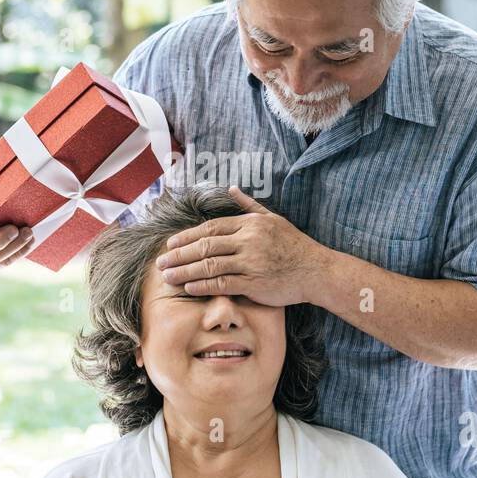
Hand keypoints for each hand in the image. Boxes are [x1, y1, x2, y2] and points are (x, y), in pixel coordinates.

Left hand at [154, 186, 327, 305]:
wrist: (316, 270)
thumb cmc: (294, 245)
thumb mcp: (273, 219)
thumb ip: (249, 205)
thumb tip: (231, 188)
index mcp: (249, 224)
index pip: (210, 229)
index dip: (187, 237)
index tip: (170, 244)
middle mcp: (248, 240)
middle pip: (205, 246)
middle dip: (179, 255)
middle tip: (161, 262)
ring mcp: (251, 262)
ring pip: (209, 265)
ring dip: (185, 271)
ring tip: (167, 277)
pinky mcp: (254, 283)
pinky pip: (222, 283)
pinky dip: (203, 285)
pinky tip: (189, 288)